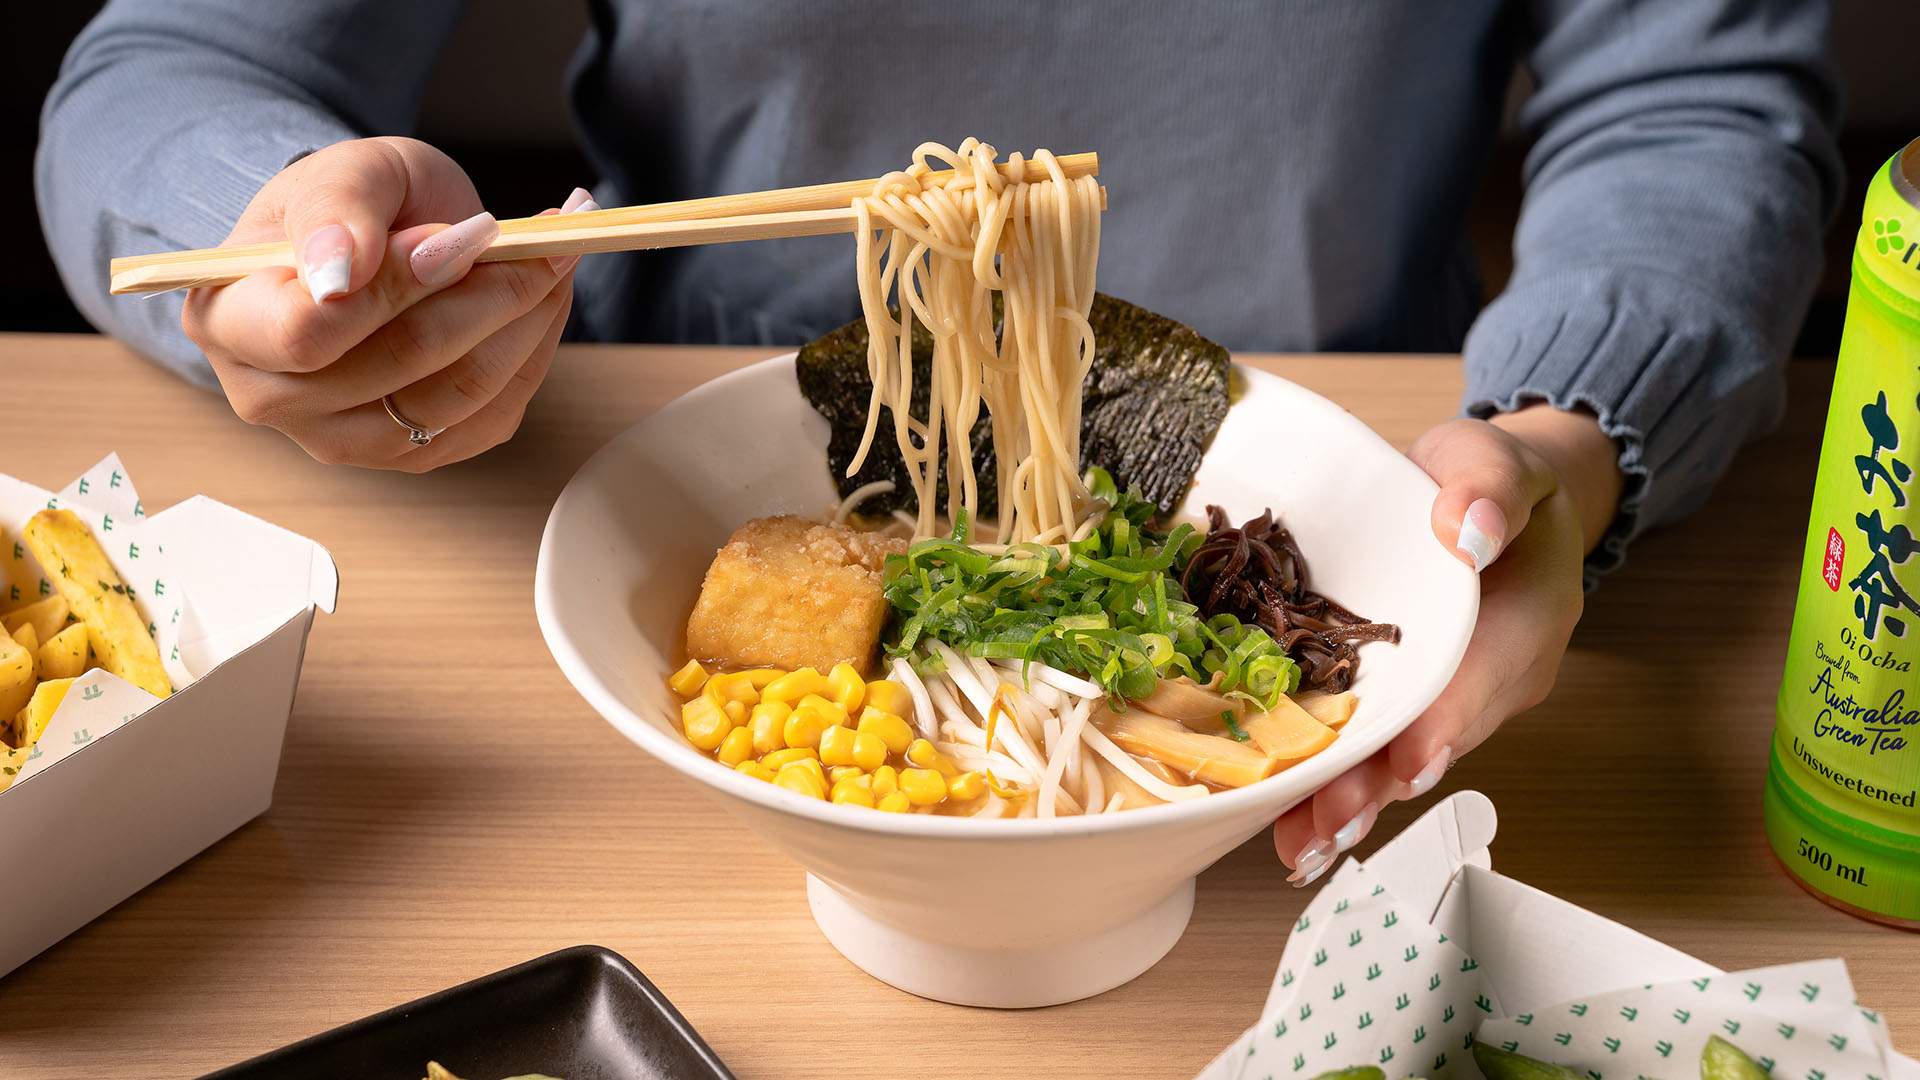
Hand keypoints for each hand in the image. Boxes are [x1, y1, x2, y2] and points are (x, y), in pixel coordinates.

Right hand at [182, 136, 594, 469]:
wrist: (375, 242)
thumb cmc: (348, 205)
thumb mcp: (342, 172)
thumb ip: (336, 209)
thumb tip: (339, 274)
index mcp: (228, 321)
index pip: (308, 333)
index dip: (397, 286)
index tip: (463, 233)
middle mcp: (271, 396)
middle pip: (401, 364)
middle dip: (489, 292)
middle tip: (542, 238)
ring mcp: (342, 439)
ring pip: (458, 395)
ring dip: (525, 321)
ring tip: (552, 259)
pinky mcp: (412, 455)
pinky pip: (492, 416)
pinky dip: (534, 352)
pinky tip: (544, 300)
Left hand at [1271, 404, 1622, 883]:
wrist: (1486, 505)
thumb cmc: (1489, 483)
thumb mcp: (1495, 459)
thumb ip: (1489, 484)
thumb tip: (1469, 528)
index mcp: (1526, 618)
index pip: (1484, 676)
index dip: (1443, 722)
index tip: (1409, 762)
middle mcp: (1493, 678)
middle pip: (1435, 738)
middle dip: (1379, 786)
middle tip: (1325, 827)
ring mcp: (1452, 701)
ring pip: (1401, 759)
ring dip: (1350, 803)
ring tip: (1298, 847)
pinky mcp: (1409, 705)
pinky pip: (1376, 750)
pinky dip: (1334, 788)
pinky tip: (1289, 828)